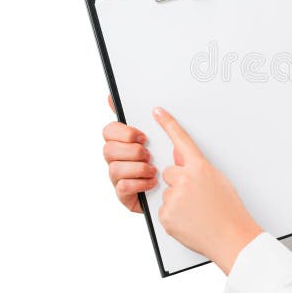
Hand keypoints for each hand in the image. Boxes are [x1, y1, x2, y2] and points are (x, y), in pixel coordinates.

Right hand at [102, 94, 157, 212]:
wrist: (183, 190)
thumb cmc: (168, 161)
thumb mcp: (163, 137)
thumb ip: (144, 117)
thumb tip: (115, 97)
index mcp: (125, 142)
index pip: (109, 130)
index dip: (124, 132)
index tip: (142, 136)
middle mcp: (118, 159)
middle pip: (108, 149)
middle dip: (132, 151)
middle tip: (148, 154)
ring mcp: (119, 177)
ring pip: (114, 168)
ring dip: (138, 168)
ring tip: (153, 169)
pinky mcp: (124, 194)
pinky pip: (122, 186)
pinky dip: (140, 183)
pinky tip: (151, 181)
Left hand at [153, 106, 262, 275]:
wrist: (231, 237)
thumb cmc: (229, 211)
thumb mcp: (218, 181)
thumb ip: (197, 168)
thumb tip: (179, 159)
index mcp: (200, 168)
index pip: (181, 140)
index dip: (168, 124)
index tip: (157, 112)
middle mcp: (184, 179)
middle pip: (168, 172)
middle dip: (177, 183)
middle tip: (195, 198)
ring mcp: (173, 197)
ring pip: (166, 193)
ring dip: (176, 201)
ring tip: (195, 213)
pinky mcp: (165, 214)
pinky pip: (163, 210)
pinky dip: (173, 216)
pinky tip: (188, 221)